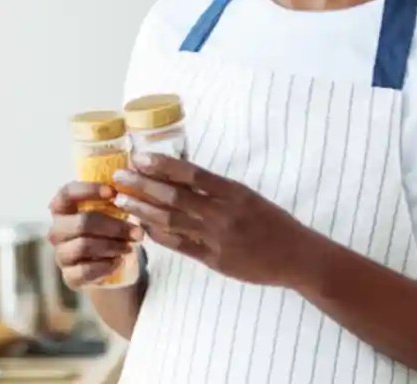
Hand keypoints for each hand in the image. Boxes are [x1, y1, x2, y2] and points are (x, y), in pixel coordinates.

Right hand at [47, 182, 143, 289]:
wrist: (107, 265)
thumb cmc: (107, 230)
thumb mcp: (110, 211)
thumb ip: (114, 197)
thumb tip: (130, 183)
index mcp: (62, 208)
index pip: (68, 192)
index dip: (89, 190)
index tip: (114, 193)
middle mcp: (57, 230)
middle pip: (82, 223)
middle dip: (114, 226)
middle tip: (137, 231)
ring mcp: (61, 254)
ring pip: (84, 246)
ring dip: (112, 245)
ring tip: (130, 246)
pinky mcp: (69, 276)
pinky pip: (85, 271)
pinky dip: (106, 266)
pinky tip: (119, 261)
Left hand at [112, 153, 304, 286]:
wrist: (297, 256)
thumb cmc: (273, 222)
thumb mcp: (249, 196)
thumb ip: (218, 189)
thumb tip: (182, 174)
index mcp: (234, 192)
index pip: (192, 173)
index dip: (162, 165)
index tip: (139, 157)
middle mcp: (224, 213)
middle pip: (175, 196)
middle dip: (143, 185)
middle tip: (119, 177)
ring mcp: (218, 238)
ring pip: (172, 221)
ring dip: (143, 210)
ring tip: (123, 201)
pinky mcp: (215, 260)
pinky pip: (180, 246)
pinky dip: (159, 235)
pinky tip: (142, 227)